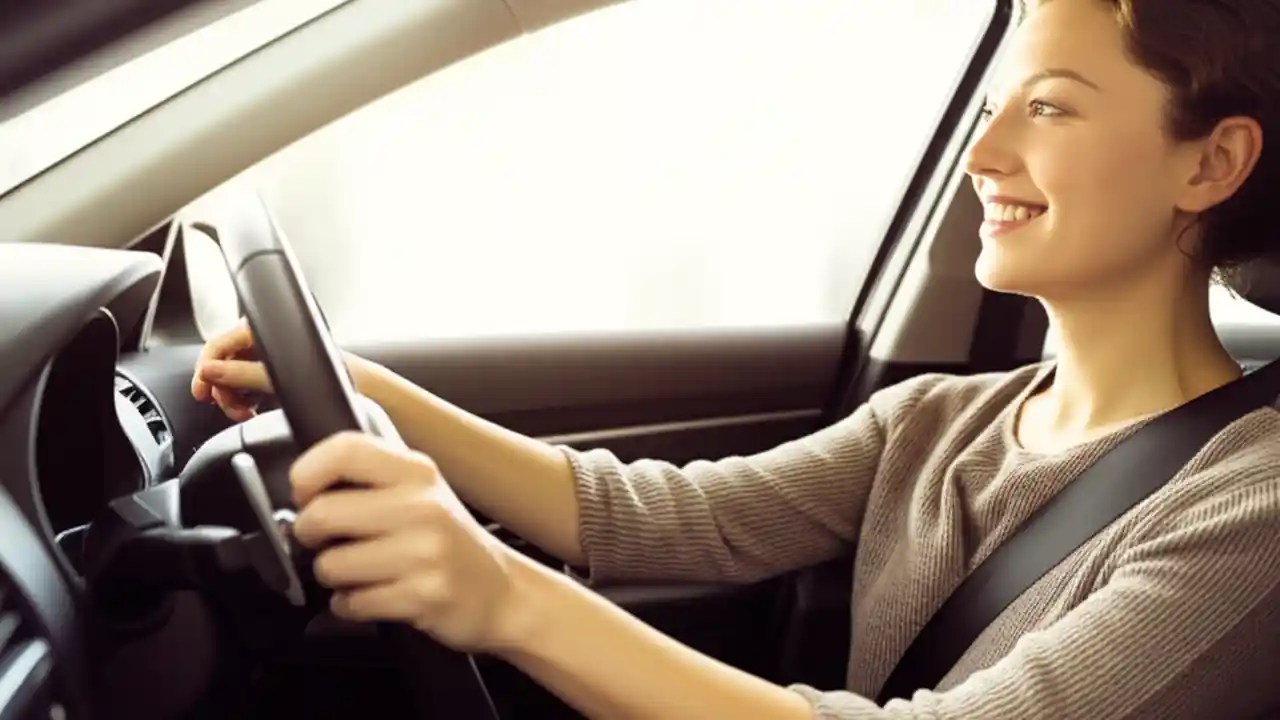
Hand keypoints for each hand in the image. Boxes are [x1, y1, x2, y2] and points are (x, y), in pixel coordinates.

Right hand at [192, 319, 372, 421]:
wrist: (365, 390)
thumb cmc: (335, 375)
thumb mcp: (281, 377)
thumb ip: (244, 374)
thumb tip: (211, 373)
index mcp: (265, 330)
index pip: (219, 345)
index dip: (206, 368)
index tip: (202, 392)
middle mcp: (266, 341)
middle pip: (223, 363)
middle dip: (220, 388)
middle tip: (226, 407)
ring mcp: (271, 359)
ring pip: (233, 377)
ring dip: (231, 397)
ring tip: (244, 413)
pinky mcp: (277, 376)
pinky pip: (248, 387)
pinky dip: (244, 400)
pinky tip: (251, 411)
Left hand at [289, 432, 521, 652]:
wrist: (502, 592)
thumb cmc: (448, 541)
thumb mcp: (420, 492)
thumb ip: (370, 480)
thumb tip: (300, 490)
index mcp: (416, 470)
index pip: (344, 449)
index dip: (307, 471)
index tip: (303, 493)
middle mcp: (422, 505)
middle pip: (322, 513)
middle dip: (309, 535)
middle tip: (325, 541)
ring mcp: (425, 552)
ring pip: (331, 565)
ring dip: (333, 577)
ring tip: (360, 573)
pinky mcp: (424, 595)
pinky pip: (351, 603)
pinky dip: (350, 605)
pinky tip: (373, 596)